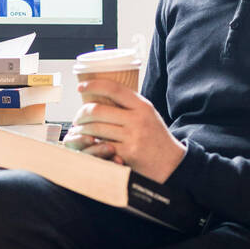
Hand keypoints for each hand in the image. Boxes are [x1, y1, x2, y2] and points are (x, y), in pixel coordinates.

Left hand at [64, 80, 186, 183]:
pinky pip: (101, 146)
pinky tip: (88, 143)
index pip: (113, 88)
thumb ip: (130, 106)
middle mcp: (138, 119)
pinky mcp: (127, 153)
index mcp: (142, 106)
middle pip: (98, 110)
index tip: (80, 87)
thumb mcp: (148, 115)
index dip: (93, 85)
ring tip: (80, 130)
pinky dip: (91, 144)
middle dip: (81, 113)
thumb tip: (102, 94)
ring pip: (96, 128)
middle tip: (77, 117)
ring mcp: (133, 137)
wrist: (171, 163)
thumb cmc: (156, 137)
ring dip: (82, 129)